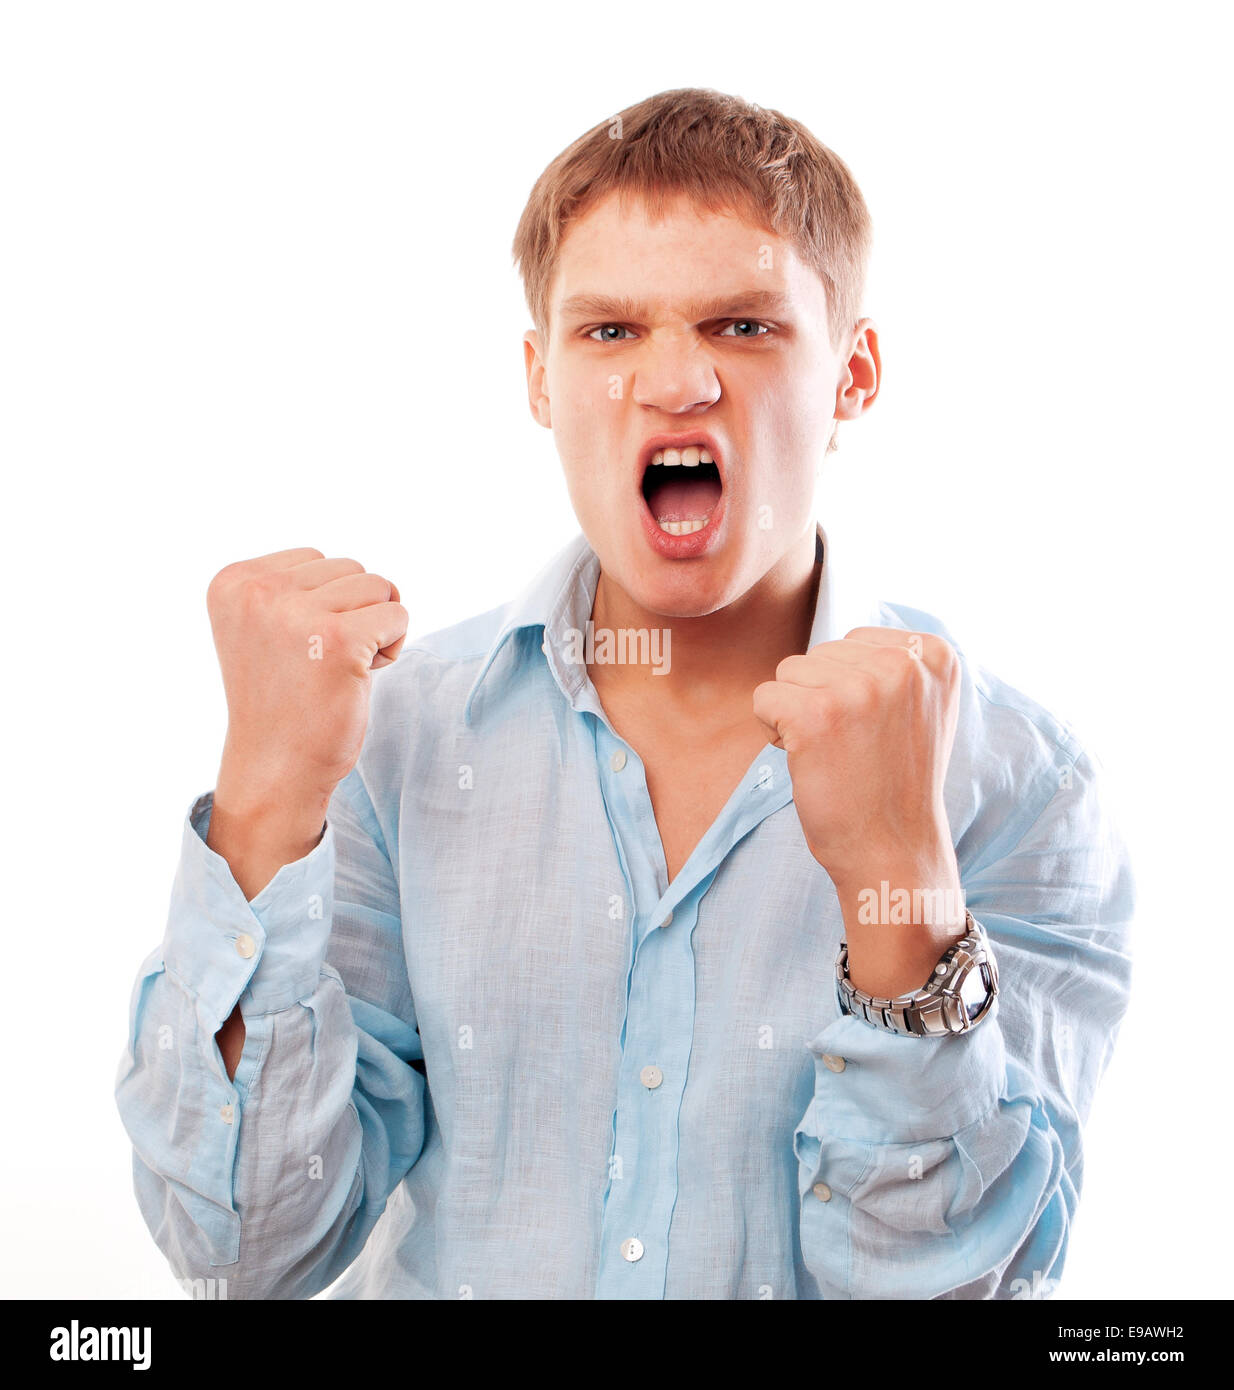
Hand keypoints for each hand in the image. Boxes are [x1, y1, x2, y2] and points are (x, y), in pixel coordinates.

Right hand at [207, 547, 407, 822]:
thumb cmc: (284, 699)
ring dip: (374, 629)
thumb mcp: (268, 627)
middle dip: (353, 614)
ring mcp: (296, 614)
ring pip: (378, 587)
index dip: (324, 605)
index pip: (315, 560)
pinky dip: (392, 645)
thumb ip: (301, 589)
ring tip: (340, 670)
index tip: (297, 649)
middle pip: (350, 569)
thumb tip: (389, 584)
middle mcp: (257, 591)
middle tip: (320, 665)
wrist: (276, 766)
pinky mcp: (339, 639)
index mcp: (233, 582)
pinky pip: (397, 615)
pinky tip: (361, 676)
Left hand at [753, 627, 964, 994]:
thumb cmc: (894, 782)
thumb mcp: (917, 706)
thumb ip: (890, 662)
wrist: (892, 853)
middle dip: (822, 699)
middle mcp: (902, 664)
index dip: (849, 689)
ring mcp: (860, 688)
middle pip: (820, 654)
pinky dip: (772, 731)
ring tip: (835, 756)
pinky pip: (764, 698)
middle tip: (854, 750)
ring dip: (797, 714)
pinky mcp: (816, 714)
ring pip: (789, 672)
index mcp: (932, 653)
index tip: (879, 733)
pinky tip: (807, 761)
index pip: (853, 642)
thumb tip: (840, 637)